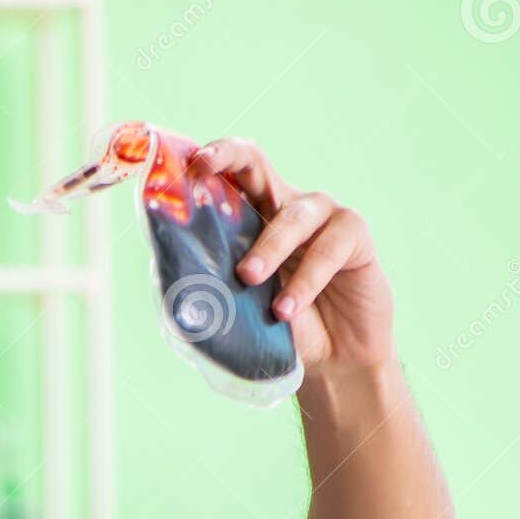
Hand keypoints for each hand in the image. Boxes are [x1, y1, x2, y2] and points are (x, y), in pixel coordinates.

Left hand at [190, 138, 394, 379]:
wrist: (330, 359)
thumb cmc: (277, 331)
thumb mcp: (236, 308)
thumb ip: (209, 284)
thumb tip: (165, 271)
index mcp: (250, 219)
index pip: (226, 178)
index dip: (206, 163)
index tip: (184, 163)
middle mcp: (284, 207)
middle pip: (256, 165)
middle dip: (228, 158)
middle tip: (203, 168)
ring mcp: (322, 217)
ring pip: (293, 215)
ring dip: (268, 246)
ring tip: (248, 278)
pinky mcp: (354, 237)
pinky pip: (330, 247)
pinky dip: (306, 279)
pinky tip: (286, 310)